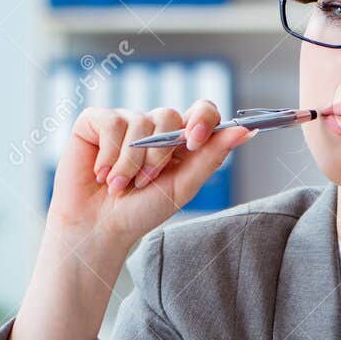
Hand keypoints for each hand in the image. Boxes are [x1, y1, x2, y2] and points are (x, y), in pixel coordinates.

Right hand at [45, 99, 253, 252]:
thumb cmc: (140, 211)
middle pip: (168, 115)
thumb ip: (211, 157)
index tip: (195, 141)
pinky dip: (108, 154)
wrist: (97, 228)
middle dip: (158, 155)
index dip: (202, 118)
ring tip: (119, 185)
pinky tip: (101, 173)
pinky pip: (111, 122)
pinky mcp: (94, 121)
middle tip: (145, 183)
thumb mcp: (182, 187)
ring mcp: (124, 121)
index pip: (202, 110)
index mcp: (179, 140)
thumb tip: (246, 130)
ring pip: (139, 121)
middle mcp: (153, 126)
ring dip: (130, 162)